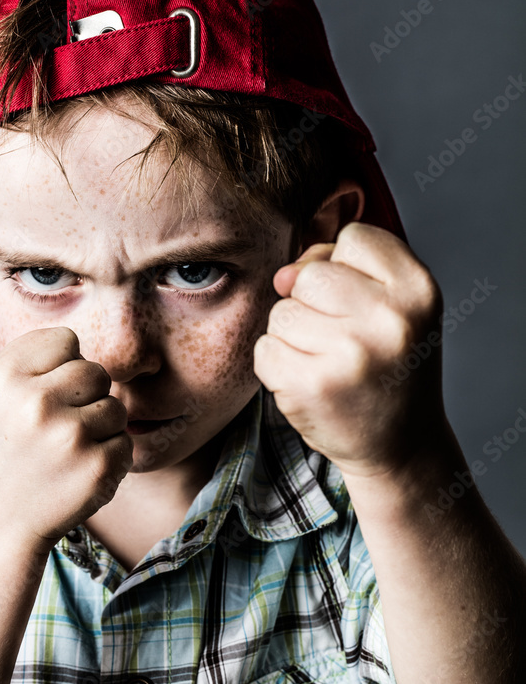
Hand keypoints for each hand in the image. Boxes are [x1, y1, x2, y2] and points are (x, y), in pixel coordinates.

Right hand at [0, 327, 132, 552]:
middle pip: (96, 371)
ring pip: (115, 408)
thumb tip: (78, 343)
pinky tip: (78, 474)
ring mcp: (68, 436)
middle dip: (86, 398)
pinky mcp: (96, 468)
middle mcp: (35, 401)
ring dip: (100, 429)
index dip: (62, 366)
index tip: (47, 393)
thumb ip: (31, 363)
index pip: (66, 339)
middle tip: (59, 429)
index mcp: (5, 377)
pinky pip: (125, 444)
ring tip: (66, 453)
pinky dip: (109, 460)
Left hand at [253, 222, 446, 480]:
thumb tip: (283, 276)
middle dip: (314, 303)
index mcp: (418, 290)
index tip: (360, 301)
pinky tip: (311, 384)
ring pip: (282, 313)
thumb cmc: (390, 365)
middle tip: (344, 341)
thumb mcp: (393, 305)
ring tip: (330, 364)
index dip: (345, 266)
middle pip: (309, 275)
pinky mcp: (312, 386)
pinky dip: (278, 367)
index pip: (353, 237)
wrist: (402, 446)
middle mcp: (390, 319)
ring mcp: (350, 354)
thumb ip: (342, 268)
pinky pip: (265, 349)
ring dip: (294, 337)